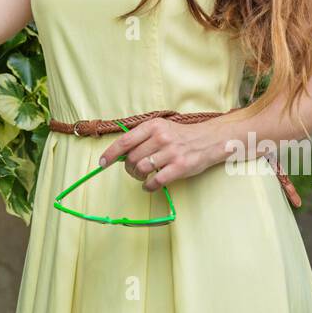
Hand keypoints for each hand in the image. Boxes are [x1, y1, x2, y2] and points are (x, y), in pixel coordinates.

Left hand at [98, 119, 224, 191]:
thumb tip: (119, 153)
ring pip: (141, 169)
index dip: (110, 154)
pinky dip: (149, 186)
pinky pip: (156, 181)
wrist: (209, 140)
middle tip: (133, 171)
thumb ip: (142, 137)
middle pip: (131, 158)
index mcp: (153, 126)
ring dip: (138, 177)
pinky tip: (149, 186)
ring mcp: (171, 152)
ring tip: (142, 177)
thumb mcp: (161, 128)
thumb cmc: (181, 136)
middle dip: (128, 168)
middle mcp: (161, 137)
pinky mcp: (180, 167)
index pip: (125, 140)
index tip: (102, 163)